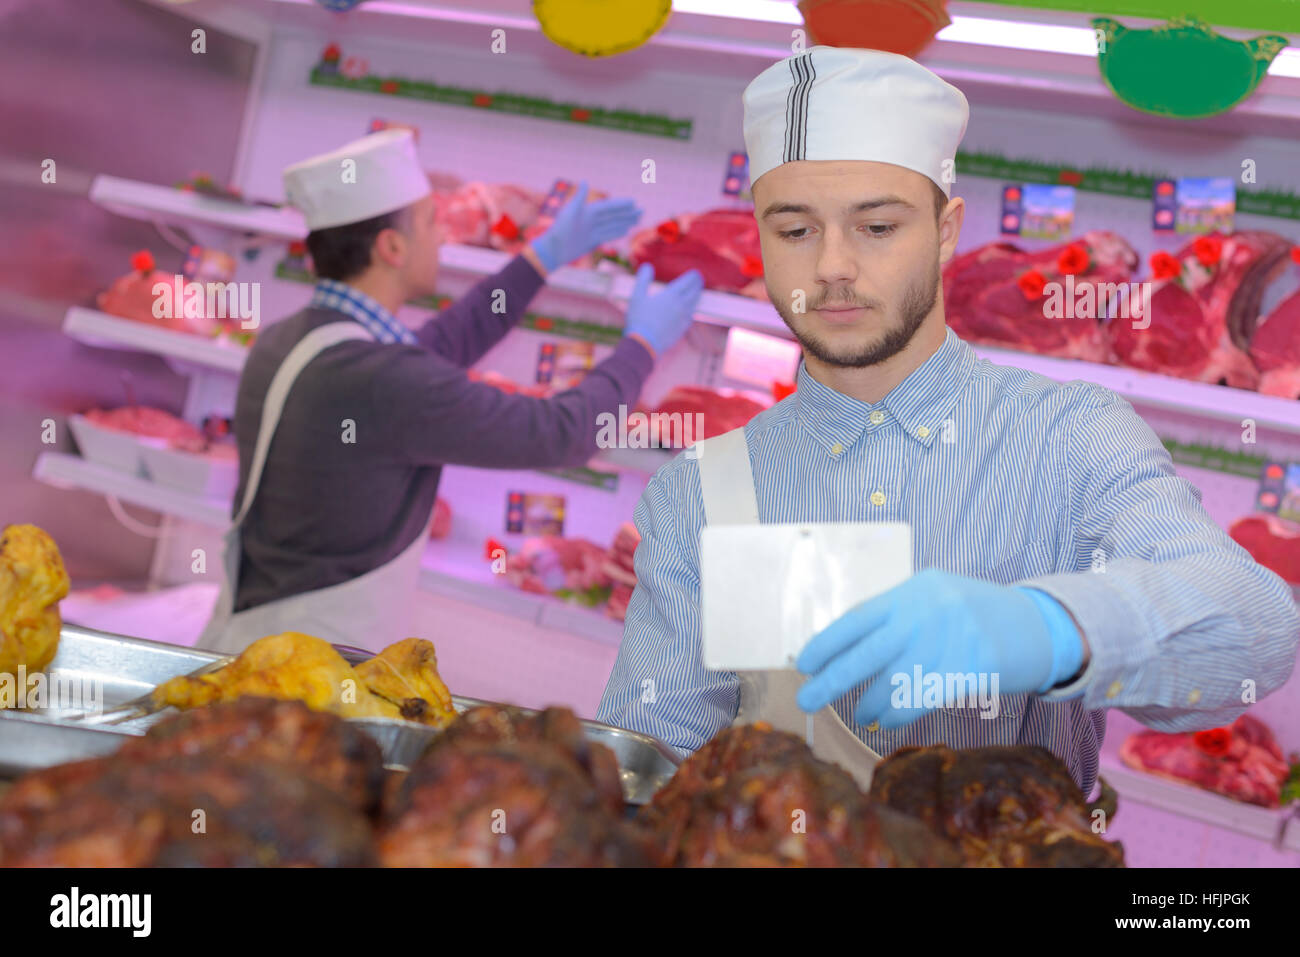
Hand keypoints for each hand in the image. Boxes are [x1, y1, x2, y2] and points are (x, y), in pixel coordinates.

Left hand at [530, 181, 641, 272]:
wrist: (553, 250)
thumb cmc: (560, 230)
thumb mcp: (570, 212)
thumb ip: (579, 197)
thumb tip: (584, 181)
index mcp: (588, 211)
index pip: (609, 207)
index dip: (621, 205)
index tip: (634, 202)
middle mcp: (592, 220)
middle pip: (614, 216)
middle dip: (628, 213)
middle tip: (642, 210)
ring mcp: (593, 231)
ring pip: (613, 225)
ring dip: (625, 222)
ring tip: (638, 220)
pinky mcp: (592, 241)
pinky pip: (608, 235)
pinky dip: (617, 232)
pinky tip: (626, 230)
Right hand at [623, 263, 703, 356]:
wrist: (644, 343)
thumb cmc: (639, 318)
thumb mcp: (637, 296)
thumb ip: (643, 279)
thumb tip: (647, 266)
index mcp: (671, 295)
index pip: (686, 282)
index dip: (692, 276)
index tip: (696, 272)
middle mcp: (680, 305)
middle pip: (693, 292)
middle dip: (697, 284)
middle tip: (699, 280)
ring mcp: (683, 318)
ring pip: (694, 304)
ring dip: (697, 296)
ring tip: (697, 292)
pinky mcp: (682, 329)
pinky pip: (691, 317)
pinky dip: (692, 310)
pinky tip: (690, 311)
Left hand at [794, 569, 1085, 728]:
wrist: (1038, 625)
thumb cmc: (974, 614)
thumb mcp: (934, 597)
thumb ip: (896, 615)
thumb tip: (844, 647)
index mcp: (913, 590)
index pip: (858, 618)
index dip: (827, 643)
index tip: (803, 664)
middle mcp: (928, 613)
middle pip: (868, 652)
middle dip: (833, 679)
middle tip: (806, 699)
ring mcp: (950, 641)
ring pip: (893, 682)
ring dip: (870, 703)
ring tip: (860, 713)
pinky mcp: (970, 670)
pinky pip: (920, 698)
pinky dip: (897, 712)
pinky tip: (886, 720)